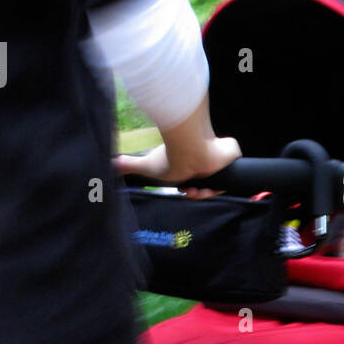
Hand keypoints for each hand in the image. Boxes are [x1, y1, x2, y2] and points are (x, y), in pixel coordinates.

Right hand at [114, 135, 241, 198]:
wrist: (188, 150)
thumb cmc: (170, 157)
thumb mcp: (145, 165)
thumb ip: (127, 165)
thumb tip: (107, 163)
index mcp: (193, 163)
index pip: (196, 182)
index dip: (191, 190)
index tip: (183, 191)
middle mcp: (207, 161)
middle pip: (208, 185)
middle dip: (198, 193)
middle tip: (190, 191)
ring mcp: (221, 158)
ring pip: (220, 184)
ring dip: (206, 192)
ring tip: (197, 189)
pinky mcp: (233, 154)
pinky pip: (235, 174)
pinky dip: (225, 180)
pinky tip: (212, 182)